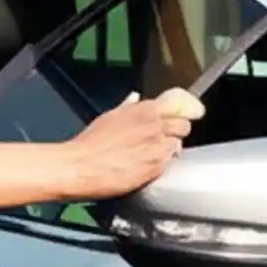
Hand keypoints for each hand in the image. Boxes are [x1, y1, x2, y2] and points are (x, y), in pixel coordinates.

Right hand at [57, 93, 192, 200]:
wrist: (81, 167)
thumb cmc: (90, 142)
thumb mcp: (109, 116)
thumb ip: (127, 107)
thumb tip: (135, 98)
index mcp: (145, 110)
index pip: (179, 106)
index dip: (178, 113)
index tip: (177, 117)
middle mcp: (156, 126)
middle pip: (184, 126)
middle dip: (176, 131)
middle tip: (164, 138)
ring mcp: (158, 148)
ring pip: (179, 145)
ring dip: (169, 148)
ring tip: (153, 154)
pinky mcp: (157, 168)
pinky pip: (170, 163)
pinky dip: (163, 164)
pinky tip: (147, 165)